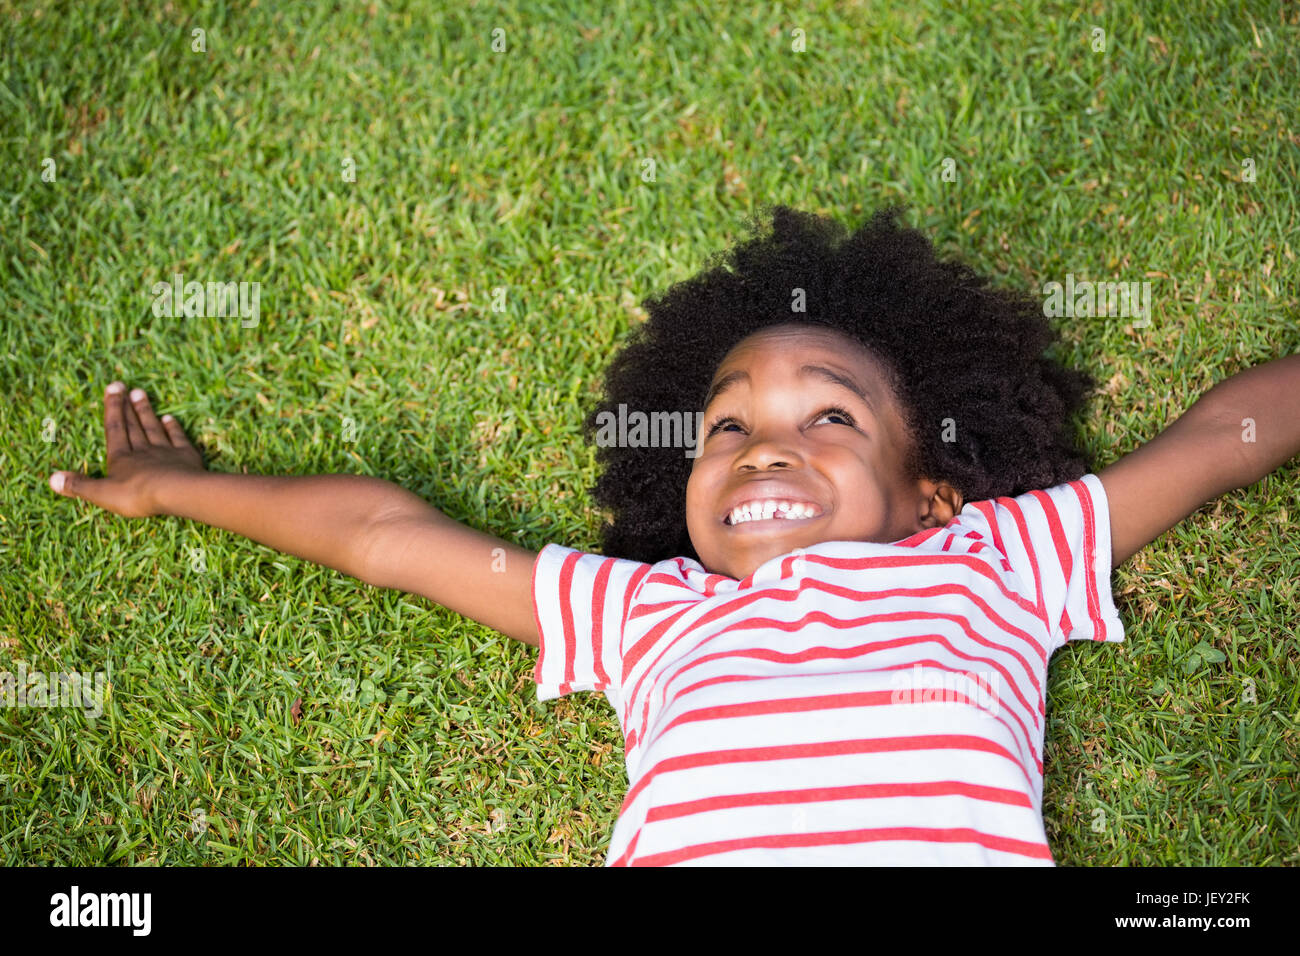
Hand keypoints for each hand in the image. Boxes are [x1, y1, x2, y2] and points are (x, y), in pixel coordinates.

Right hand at [49, 381, 205, 517]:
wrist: (178, 492)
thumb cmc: (137, 495)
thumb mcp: (102, 494)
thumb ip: (79, 485)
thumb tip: (52, 479)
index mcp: (121, 458)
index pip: (115, 428)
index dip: (112, 408)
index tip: (112, 388)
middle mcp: (143, 450)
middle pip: (133, 425)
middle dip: (126, 405)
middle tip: (123, 385)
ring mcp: (166, 451)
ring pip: (153, 427)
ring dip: (146, 411)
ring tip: (141, 393)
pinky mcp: (186, 456)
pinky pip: (178, 438)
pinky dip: (173, 428)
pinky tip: (170, 418)